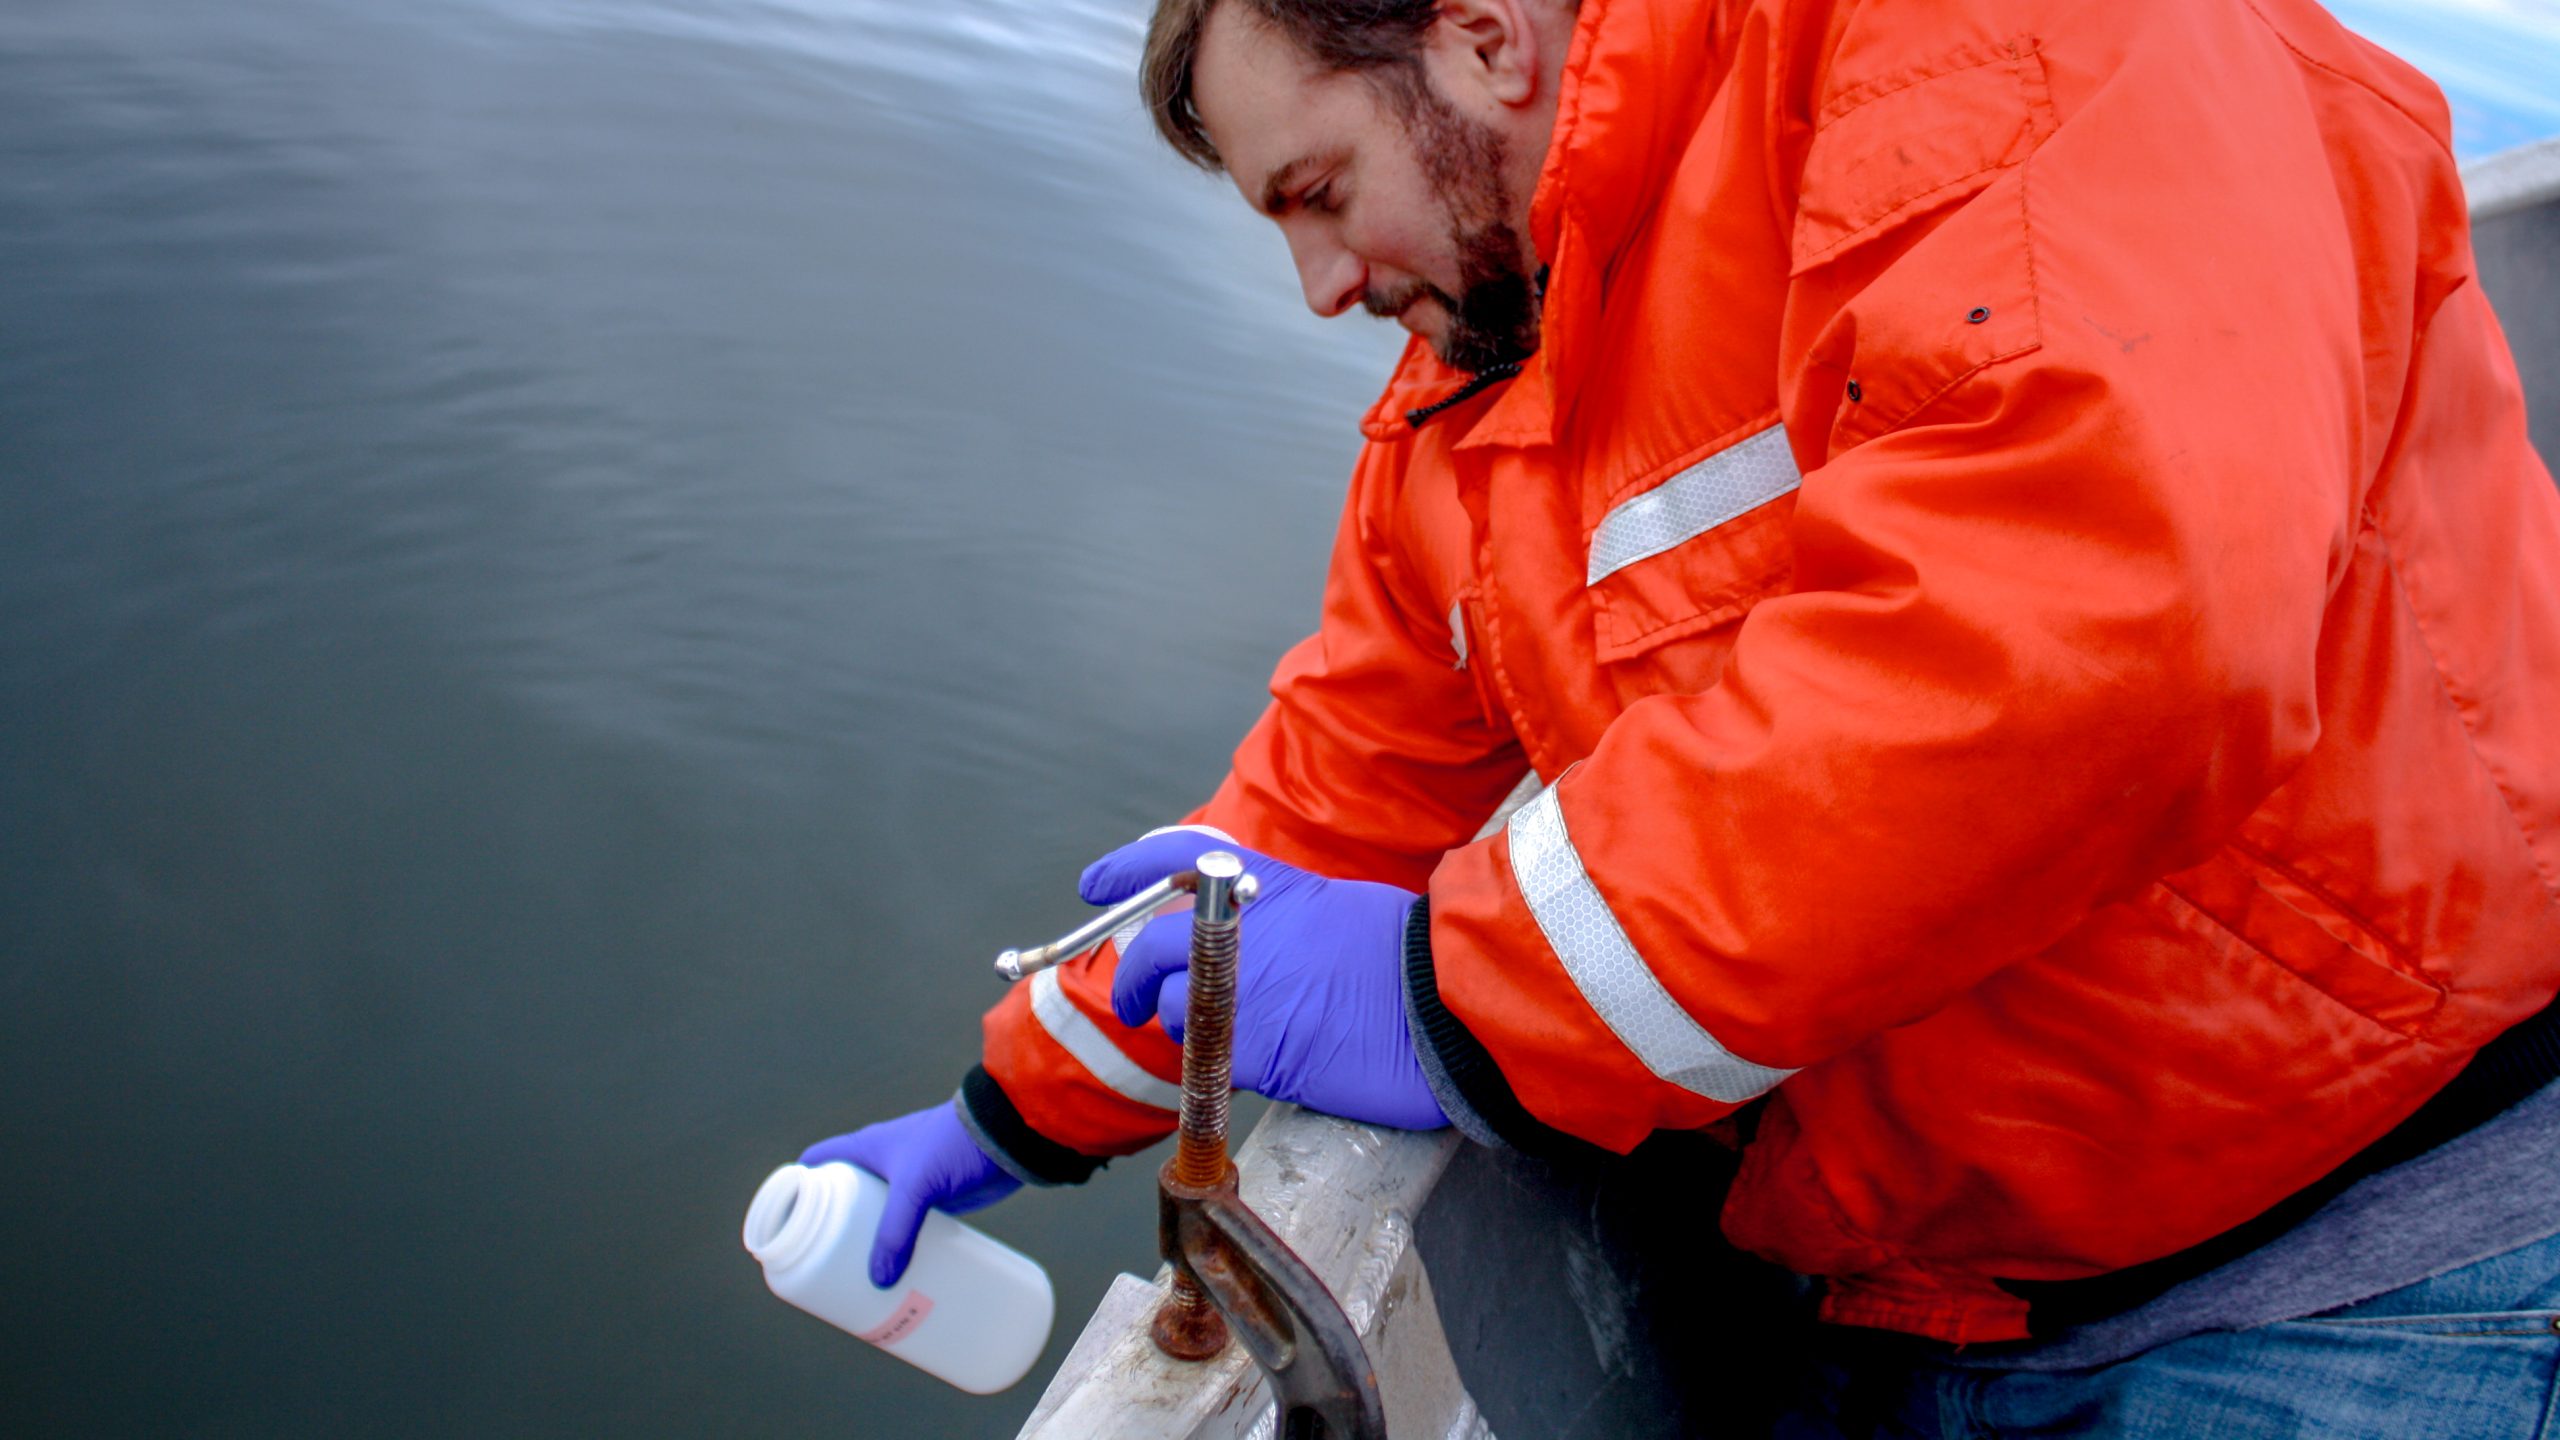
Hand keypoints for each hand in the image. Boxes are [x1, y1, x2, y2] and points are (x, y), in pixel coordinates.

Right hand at [799, 1101, 1021, 1287]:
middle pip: (842, 1203)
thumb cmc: (953, 1144)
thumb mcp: (916, 1186)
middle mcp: (882, 1168)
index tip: (782, 1225)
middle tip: (819, 1270)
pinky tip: (896, 1279)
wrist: (1007, 1136)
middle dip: (829, 1234)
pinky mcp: (934, 1205)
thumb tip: (880, 1281)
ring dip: (865, 1248)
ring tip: (853, 1284)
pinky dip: (898, 1252)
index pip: (816, 1165)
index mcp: (865, 1150)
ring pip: (875, 1221)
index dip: (796, 1191)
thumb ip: (895, 1230)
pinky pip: (907, 1232)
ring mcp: (908, 1188)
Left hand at [1084, 833, 1446, 1130]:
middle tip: (1135, 1001)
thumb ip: (1274, 919)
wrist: (1439, 1008)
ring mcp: (1234, 990)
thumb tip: (1244, 940)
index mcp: (1263, 885)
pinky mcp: (1244, 1049)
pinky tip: (1272, 1061)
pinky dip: (1225, 1064)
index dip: (1125, 870)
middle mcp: (1235, 930)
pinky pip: (1208, 1059)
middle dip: (1135, 980)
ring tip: (1242, 1034)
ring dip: (1192, 1026)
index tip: (1093, 886)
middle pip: (1150, 949)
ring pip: (1174, 1012)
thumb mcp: (1331, 909)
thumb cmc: (1402, 959)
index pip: (1174, 860)